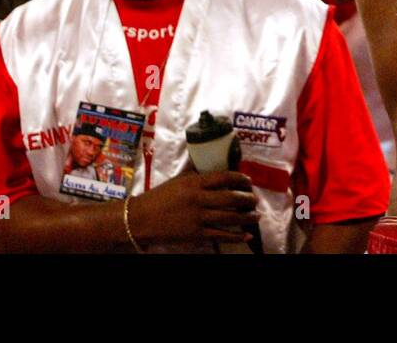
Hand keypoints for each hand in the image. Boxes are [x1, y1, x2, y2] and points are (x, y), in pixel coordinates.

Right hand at [128, 170, 258, 245]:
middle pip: (231, 198)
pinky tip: (246, 235)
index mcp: (194, 182)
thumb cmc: (159, 197)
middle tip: (255, 199)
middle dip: (247, 199)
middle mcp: (198, 199)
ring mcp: (198, 218)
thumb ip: (196, 172)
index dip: (240, 179)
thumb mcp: (178, 179)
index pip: (224, 177)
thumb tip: (210, 160)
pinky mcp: (196, 234)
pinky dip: (236, 236)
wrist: (140, 219)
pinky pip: (221, 235)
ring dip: (246, 217)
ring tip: (256, 216)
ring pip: (229, 217)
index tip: (248, 181)